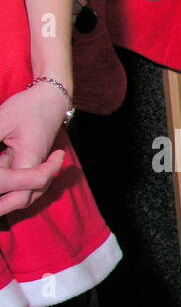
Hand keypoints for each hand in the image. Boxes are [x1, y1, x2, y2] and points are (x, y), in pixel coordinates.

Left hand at [0, 82, 67, 215]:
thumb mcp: (2, 120)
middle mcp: (35, 165)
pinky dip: (11, 185)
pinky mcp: (30, 158)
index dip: (6, 203)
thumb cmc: (28, 107)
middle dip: (6, 207)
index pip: (22, 190)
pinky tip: (3, 183)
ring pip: (26, 191)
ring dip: (10, 198)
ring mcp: (34, 163)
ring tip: (0, 206)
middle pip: (26, 197)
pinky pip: (23, 179)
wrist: (51, 99)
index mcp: (30, 158)